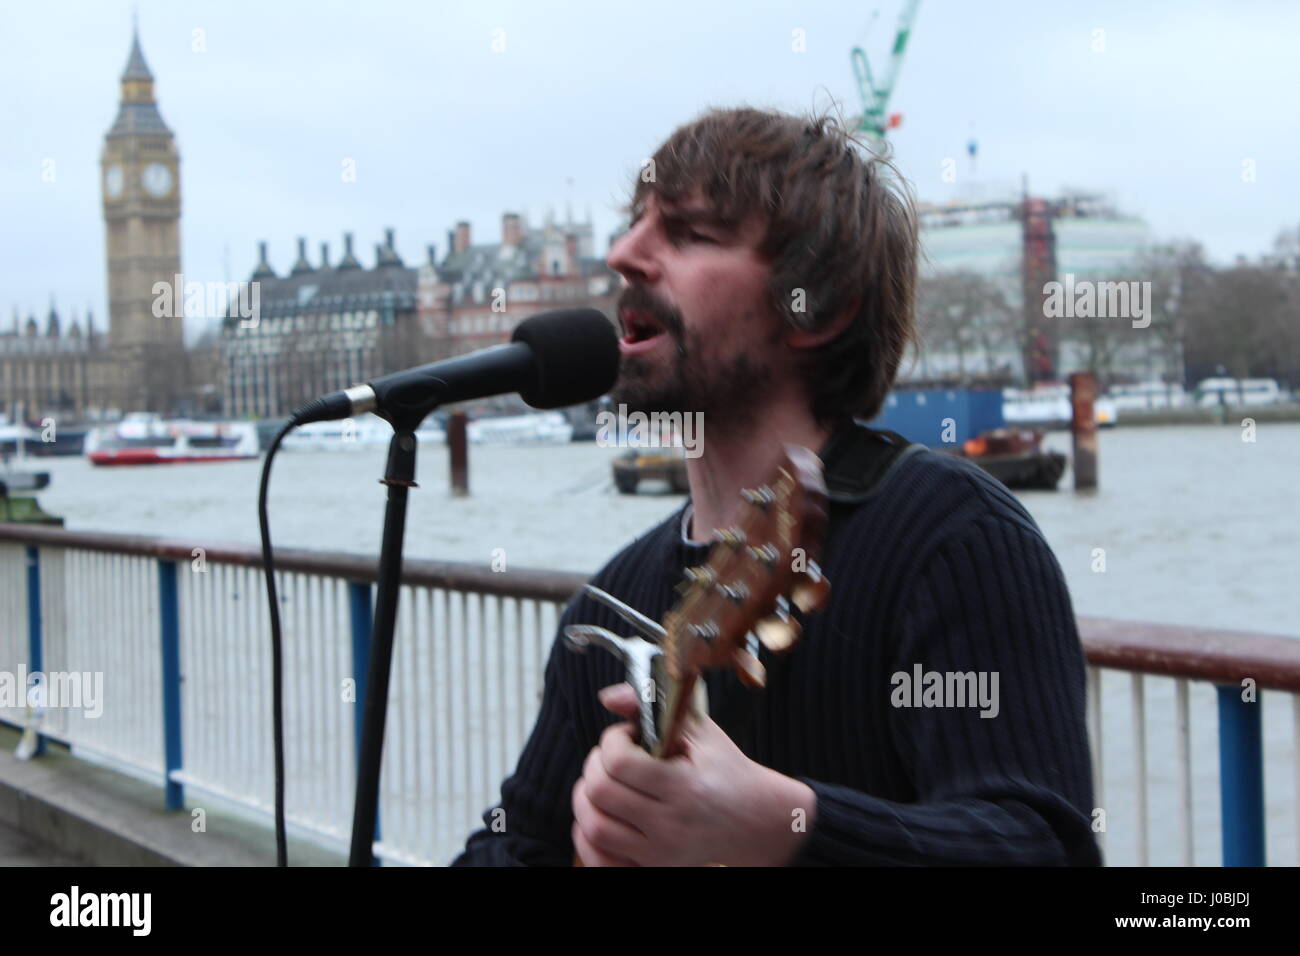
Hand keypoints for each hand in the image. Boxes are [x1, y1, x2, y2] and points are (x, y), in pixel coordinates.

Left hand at [570, 682, 814, 865]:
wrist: (754, 821)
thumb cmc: (726, 771)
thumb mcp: (700, 730)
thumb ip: (655, 707)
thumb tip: (609, 697)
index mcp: (684, 787)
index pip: (619, 762)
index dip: (612, 740)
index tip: (626, 735)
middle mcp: (670, 825)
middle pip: (600, 793)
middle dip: (595, 764)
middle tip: (611, 757)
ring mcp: (660, 852)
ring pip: (593, 827)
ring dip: (586, 798)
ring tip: (603, 782)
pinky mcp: (654, 868)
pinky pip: (600, 857)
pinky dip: (588, 833)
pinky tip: (601, 812)